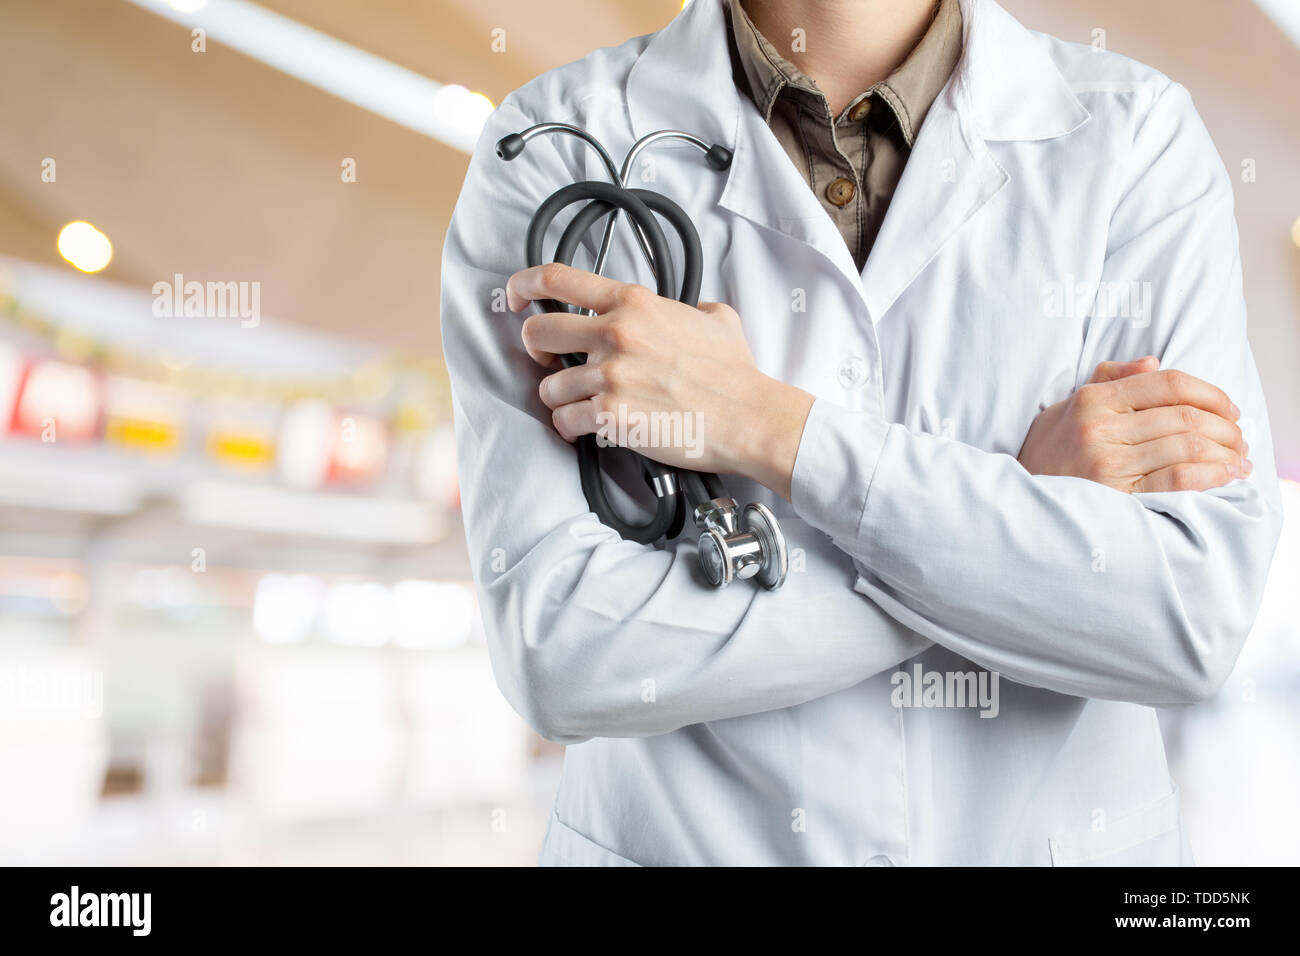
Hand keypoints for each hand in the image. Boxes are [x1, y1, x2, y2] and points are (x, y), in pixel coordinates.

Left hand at [507, 263, 812, 496]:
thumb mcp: (715, 319)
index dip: (523, 284)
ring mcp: (610, 375)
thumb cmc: (734, 374)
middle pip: (538, 333)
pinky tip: (591, 429)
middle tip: (552, 364)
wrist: (748, 417)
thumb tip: (688, 309)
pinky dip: (573, 429)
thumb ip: (689, 306)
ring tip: (584, 407)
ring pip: (549, 388)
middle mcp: (615, 333)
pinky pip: (565, 422)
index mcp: (633, 303)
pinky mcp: (610, 416)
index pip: (556, 277)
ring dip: (562, 400)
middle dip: (537, 353)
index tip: (516, 297)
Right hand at [1018, 356, 1249, 492]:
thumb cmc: (1048, 452)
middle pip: (1184, 416)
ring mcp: (1107, 462)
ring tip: (1238, 461)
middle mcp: (1100, 427)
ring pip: (1187, 447)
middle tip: (1240, 439)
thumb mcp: (1068, 405)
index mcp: (1093, 398)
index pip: (1167, 383)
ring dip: (1225, 454)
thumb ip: (1109, 378)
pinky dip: (1210, 477)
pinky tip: (1223, 477)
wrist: (1019, 497)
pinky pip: (1177, 480)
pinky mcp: (1116, 495)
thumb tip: (1152, 364)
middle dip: (1226, 427)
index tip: (1229, 408)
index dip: (1209, 393)